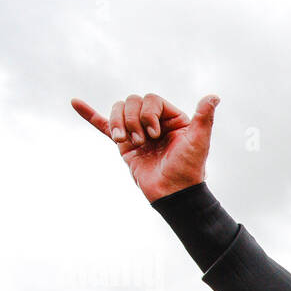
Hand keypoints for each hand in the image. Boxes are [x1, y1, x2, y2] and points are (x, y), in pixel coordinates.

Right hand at [71, 94, 218, 202]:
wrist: (173, 194)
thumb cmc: (188, 168)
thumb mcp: (198, 141)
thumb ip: (204, 118)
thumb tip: (214, 97)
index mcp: (171, 118)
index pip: (152, 99)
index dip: (149, 113)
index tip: (155, 134)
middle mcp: (154, 122)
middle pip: (133, 102)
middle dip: (133, 119)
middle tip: (142, 141)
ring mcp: (137, 131)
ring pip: (119, 111)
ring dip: (120, 124)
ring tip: (127, 142)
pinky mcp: (124, 144)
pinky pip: (104, 126)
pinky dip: (90, 115)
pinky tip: (75, 103)